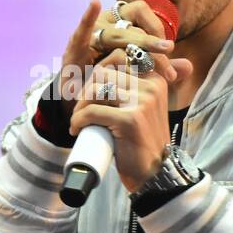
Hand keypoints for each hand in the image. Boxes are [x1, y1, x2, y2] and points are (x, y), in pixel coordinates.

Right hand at [54, 0, 179, 119]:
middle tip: (167, 73)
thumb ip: (162, 68)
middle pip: (134, 29)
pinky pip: (81, 31)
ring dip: (136, 52)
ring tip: (149, 68)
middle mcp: (107, 22)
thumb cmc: (113, 78)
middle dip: (152, 49)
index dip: (157, 30)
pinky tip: (94, 3)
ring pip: (117, 36)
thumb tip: (189, 67)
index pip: (143, 13)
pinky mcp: (75, 48)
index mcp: (122, 21)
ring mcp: (91, 34)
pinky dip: (87, 18)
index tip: (169, 54)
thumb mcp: (141, 72)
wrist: (82, 96)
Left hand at [68, 46, 193, 191]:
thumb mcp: (144, 107)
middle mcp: (151, 87)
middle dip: (86, 90)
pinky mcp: (130, 120)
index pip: (118, 59)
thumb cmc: (142, 140)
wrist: (155, 172)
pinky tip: (77, 130)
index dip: (98, 74)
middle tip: (82, 110)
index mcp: (155, 80)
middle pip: (103, 73)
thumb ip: (133, 87)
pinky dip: (78, 121)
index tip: (91, 94)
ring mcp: (142, 102)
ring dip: (80, 105)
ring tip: (79, 120)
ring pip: (96, 90)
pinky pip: (92, 112)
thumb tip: (106, 65)